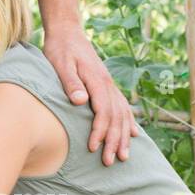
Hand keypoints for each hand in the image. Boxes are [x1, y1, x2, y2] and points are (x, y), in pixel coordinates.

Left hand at [43, 24, 139, 165]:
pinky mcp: (107, 85)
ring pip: (123, 114)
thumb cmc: (60, 49)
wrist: (67, 32)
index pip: (103, 112)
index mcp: (97, 81)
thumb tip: (80, 101)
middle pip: (116, 117)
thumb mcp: (60, 63)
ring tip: (124, 156)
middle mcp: (108, 84)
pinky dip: (129, 122)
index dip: (99, 131)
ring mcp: (109, 85)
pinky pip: (123, 107)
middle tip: (111, 162)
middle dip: (114, 141)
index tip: (93, 148)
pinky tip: (134, 134)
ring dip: (124, 136)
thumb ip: (70, 82)